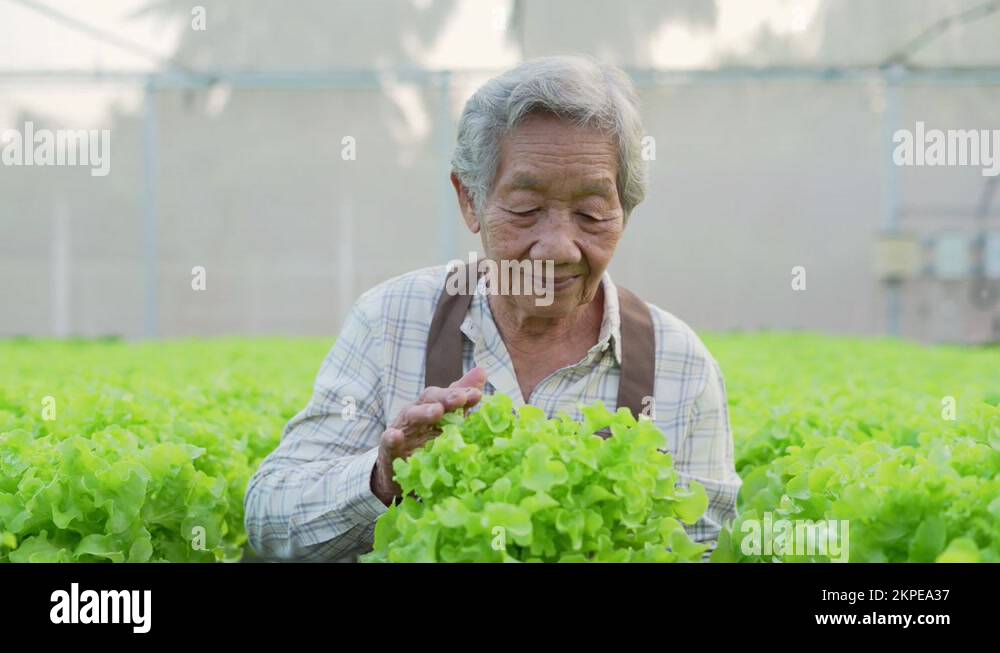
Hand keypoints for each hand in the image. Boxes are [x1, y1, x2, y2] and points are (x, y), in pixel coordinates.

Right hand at [371, 367, 487, 504]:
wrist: (399, 467)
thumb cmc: (426, 439)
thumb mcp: (447, 419)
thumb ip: (463, 397)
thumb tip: (482, 370)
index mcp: (432, 406)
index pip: (447, 394)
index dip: (461, 392)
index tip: (477, 394)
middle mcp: (418, 413)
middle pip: (430, 399)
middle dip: (445, 397)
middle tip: (460, 398)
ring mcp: (403, 429)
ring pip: (411, 415)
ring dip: (424, 412)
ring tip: (437, 412)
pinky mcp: (389, 448)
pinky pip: (388, 441)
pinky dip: (391, 438)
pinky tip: (395, 436)